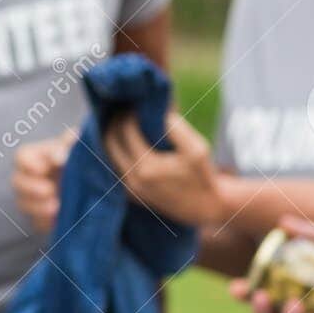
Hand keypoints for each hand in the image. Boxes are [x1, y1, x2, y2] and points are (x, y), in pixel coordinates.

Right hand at [12, 129, 74, 232]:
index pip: (21, 157)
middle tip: (50, 190)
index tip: (44, 169)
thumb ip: (68, 145)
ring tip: (56, 207)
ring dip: (38, 207)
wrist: (94, 181)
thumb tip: (60, 158)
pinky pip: (37, 223)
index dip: (29, 164)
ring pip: (23, 204)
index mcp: (36, 157)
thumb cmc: (80, 158)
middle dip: (31, 187)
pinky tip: (58, 220)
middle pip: (17, 182)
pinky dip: (46, 222)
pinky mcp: (43, 218)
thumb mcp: (77, 147)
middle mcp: (29, 178)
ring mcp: (33, 199)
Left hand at [105, 111, 225, 225]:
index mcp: (146, 166)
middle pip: (110, 141)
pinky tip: (127, 140)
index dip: (129, 114)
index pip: (126, 130)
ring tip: (124, 121)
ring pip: (109, 154)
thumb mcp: (197, 149)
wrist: (204, 208)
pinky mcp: (130, 193)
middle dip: (116, 122)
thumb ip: (176, 128)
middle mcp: (132, 178)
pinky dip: (117, 150)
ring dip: (113, 135)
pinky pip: (115, 166)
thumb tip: (159, 110)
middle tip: (125, 109)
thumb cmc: (202, 176)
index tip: (136, 104)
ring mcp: (129, 188)